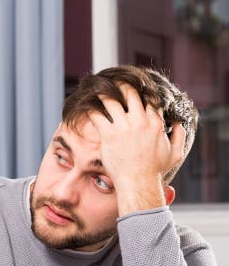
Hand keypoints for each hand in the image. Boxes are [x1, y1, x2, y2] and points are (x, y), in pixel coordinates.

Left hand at [88, 84, 185, 213]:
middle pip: (130, 93)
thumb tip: (178, 121)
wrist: (138, 183)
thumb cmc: (155, 171)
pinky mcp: (109, 135)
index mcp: (156, 122)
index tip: (132, 90)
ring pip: (111, 101)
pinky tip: (86, 106)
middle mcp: (140, 121)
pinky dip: (91, 109)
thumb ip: (180, 135)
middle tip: (113, 83)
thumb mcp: (176, 153)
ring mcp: (124, 127)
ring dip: (103, 94)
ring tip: (96, 90)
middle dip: (121, 86)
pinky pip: (97, 115)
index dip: (140, 92)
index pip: (148, 99)